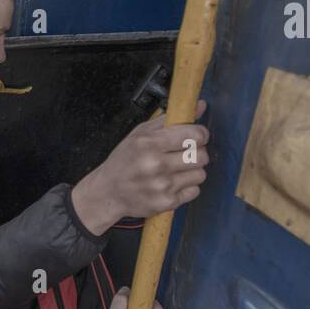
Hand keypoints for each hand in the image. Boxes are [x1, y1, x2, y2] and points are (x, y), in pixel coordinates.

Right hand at [71, 101, 209, 233]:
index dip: (200, 135)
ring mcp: (162, 186)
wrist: (108, 191)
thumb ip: (170, 120)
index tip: (196, 137)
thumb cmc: (124, 161)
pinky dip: (187, 187)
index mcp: (149, 143)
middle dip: (197, 153)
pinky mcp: (166, 202)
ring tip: (177, 170)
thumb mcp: (140, 134)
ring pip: (200, 174)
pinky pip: (194, 191)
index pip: (195, 136)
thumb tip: (200, 106)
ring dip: (192, 171)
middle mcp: (156, 165)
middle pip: (201, 156)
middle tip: (184, 154)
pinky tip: (173, 183)